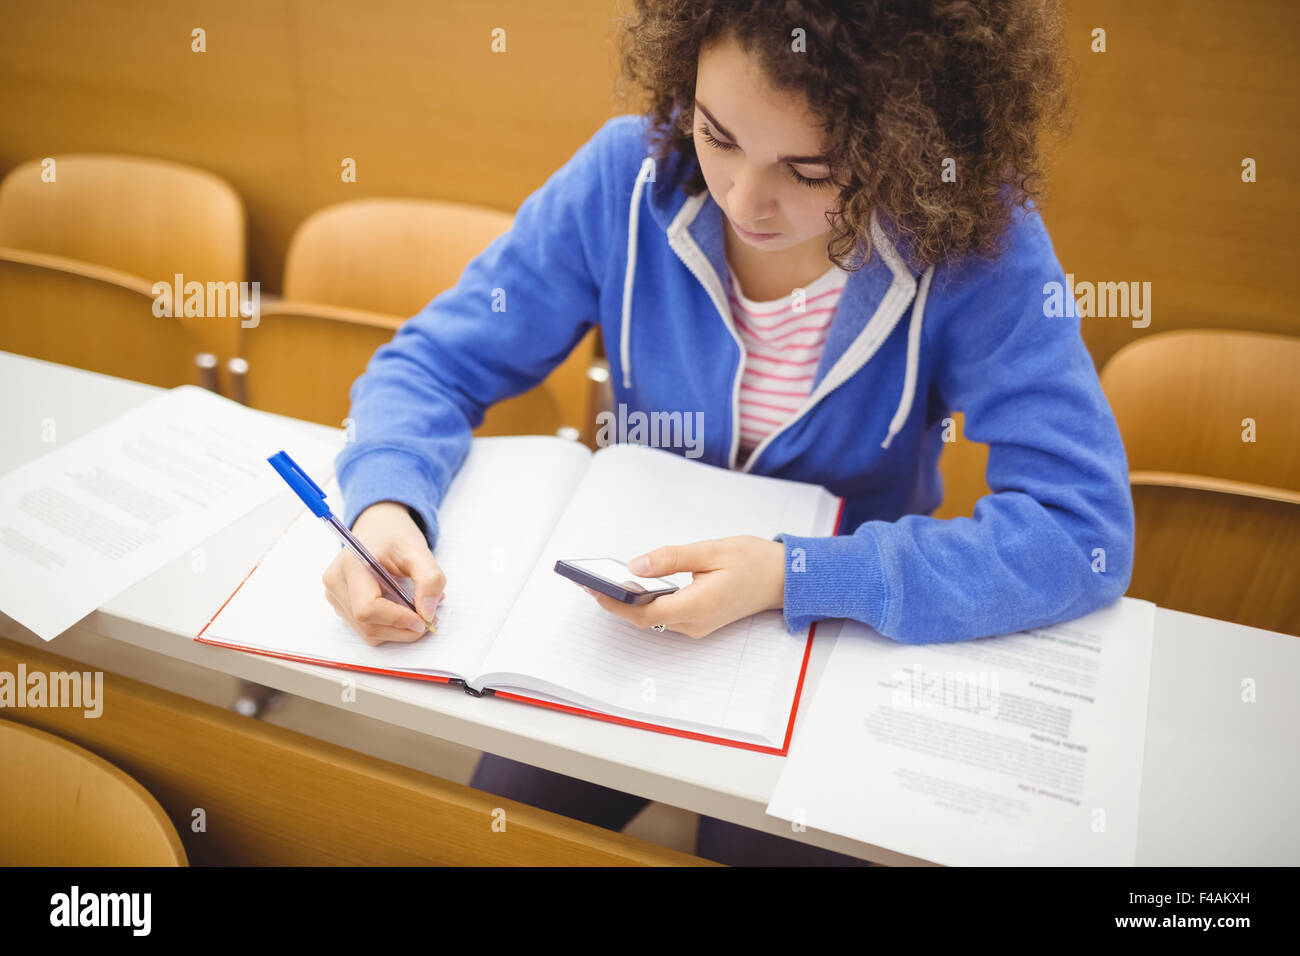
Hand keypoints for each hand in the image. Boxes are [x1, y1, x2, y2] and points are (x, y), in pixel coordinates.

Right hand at [321, 501, 445, 645]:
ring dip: (398, 630)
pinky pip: (366, 630)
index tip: (423, 620)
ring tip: (418, 611)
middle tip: (430, 619)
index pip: (367, 608)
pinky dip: (389, 627)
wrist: (378, 530)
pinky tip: (402, 611)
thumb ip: (430, 580)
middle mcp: (335, 581)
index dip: (397, 619)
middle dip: (402, 629)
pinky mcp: (340, 605)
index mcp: (352, 564)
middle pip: (368, 624)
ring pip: (368, 632)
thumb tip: (427, 614)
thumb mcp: (419, 550)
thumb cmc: (396, 537)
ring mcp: (334, 595)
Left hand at [579, 536, 785, 638]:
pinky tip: (635, 585)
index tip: (592, 588)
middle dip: (615, 602)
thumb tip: (636, 566)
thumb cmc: (753, 561)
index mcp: (698, 606)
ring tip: (604, 581)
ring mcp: (697, 625)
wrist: (783, 578)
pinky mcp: (699, 619)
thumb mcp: (711, 551)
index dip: (614, 603)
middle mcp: (695, 623)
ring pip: (653, 619)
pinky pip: (665, 615)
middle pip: (645, 619)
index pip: (644, 613)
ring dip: (629, 603)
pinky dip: (646, 602)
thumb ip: (672, 558)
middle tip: (589, 581)